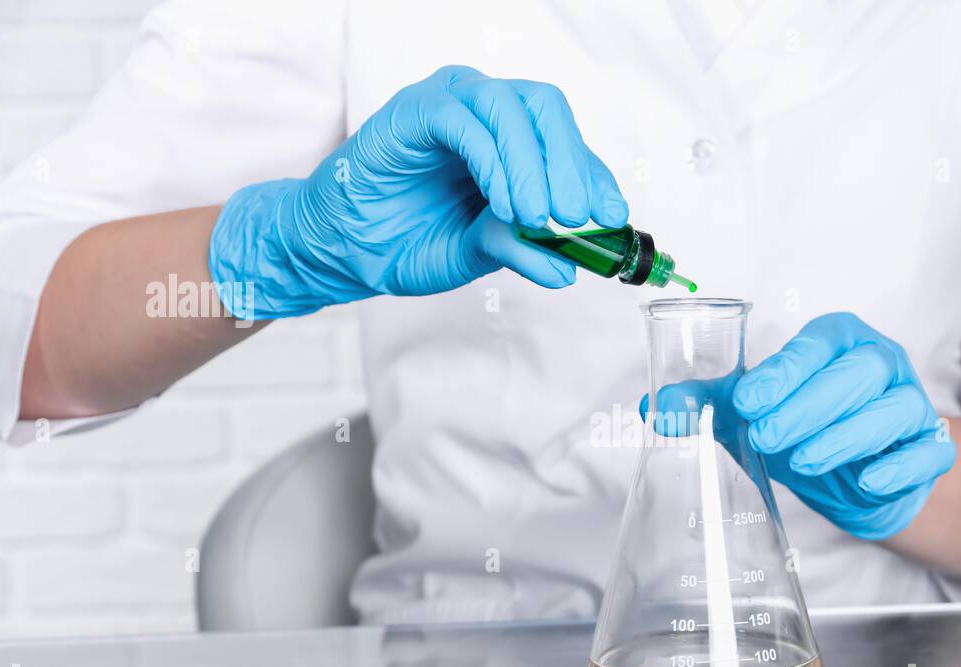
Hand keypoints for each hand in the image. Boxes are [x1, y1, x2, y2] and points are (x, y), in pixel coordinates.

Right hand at [209, 65, 627, 318]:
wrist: (346, 248)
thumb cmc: (408, 240)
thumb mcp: (478, 252)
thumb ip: (523, 250)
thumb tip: (568, 269)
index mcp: (508, 141)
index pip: (565, 144)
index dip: (594, 177)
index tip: (614, 218)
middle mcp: (484, 111)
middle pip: (546, 109)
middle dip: (571, 163)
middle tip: (578, 216)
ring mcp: (451, 103)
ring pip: (511, 109)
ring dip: (533, 166)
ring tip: (538, 218)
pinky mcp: (417, 109)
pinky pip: (466, 122)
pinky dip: (494, 162)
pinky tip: (504, 204)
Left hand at [731, 312, 954, 539]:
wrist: (863, 479)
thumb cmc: (812, 430)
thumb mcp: (762, 413)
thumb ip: (715, 404)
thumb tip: (661, 405)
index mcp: (842, 342)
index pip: (819, 342)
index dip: (785, 370)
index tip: (747, 401)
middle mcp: (884, 364)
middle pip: (861, 371)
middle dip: (809, 405)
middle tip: (766, 437)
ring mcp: (914, 404)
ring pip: (894, 408)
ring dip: (846, 436)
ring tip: (803, 461)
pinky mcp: (932, 449)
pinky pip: (927, 452)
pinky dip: (898, 468)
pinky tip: (868, 482)